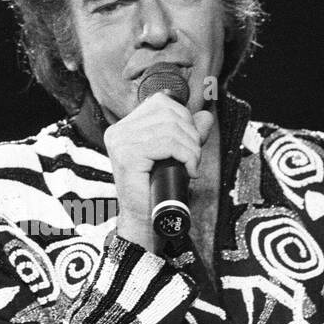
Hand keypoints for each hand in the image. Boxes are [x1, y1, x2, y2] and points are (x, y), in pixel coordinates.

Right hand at [104, 93, 214, 250]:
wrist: (144, 220)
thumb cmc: (157, 189)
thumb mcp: (176, 154)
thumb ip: (188, 133)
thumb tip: (205, 115)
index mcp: (124, 127)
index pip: (160, 102)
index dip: (184, 118)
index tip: (189, 143)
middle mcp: (118, 131)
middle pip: (167, 112)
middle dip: (190, 133)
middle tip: (193, 158)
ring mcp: (120, 142)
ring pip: (170, 128)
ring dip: (191, 148)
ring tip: (191, 165)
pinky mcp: (127, 156)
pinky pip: (167, 144)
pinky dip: (186, 156)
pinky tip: (188, 170)